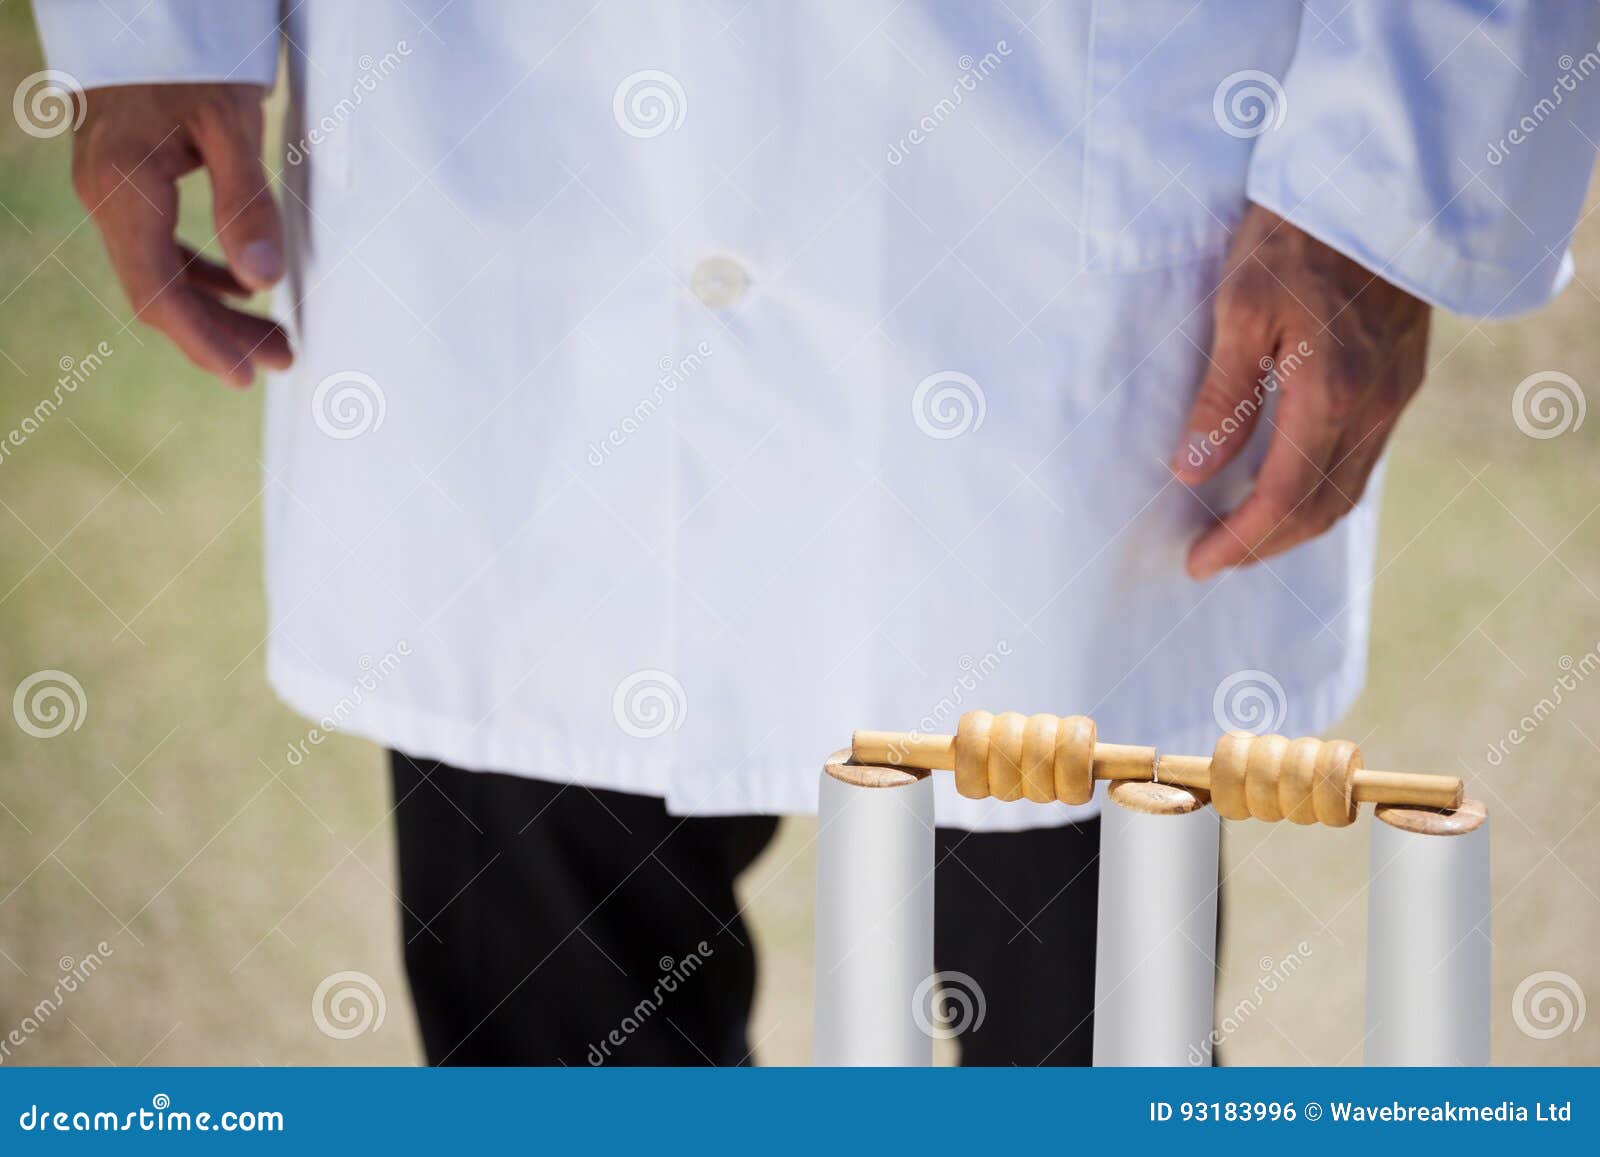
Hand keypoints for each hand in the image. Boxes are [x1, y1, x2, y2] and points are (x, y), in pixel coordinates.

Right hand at [70, 83, 292, 387]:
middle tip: (285, 361)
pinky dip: (201, 275)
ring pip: (160, 273)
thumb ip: (245, 203)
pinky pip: (158, 247)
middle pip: (160, 293)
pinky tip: (242, 290)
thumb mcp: (231, 123)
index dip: (204, 341)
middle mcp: (105, 197)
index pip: (160, 292)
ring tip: (276, 338)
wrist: (145, 6)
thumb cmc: (193, 53)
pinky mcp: (124, 182)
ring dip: (216, 310)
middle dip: (220, 336)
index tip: (248, 376)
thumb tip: (263, 282)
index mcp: (124, 190)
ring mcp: (109, 190)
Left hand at [1171, 204, 1429, 579]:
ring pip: (1348, 490)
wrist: (1370, 184)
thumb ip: (1222, 397)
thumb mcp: (1239, 307)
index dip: (1239, 541)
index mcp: (1330, 394)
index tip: (1197, 562)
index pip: (1281, 498)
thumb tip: (1193, 471)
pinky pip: (1364, 459)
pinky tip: (1288, 487)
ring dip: (1294, 524)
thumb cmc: (1294, 236)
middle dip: (1264, 545)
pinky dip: (1321, 490)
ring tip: (1243, 536)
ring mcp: (1395, 394)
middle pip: (1320, 509)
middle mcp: (1372, 405)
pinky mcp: (1401, 378)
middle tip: (1212, 559)